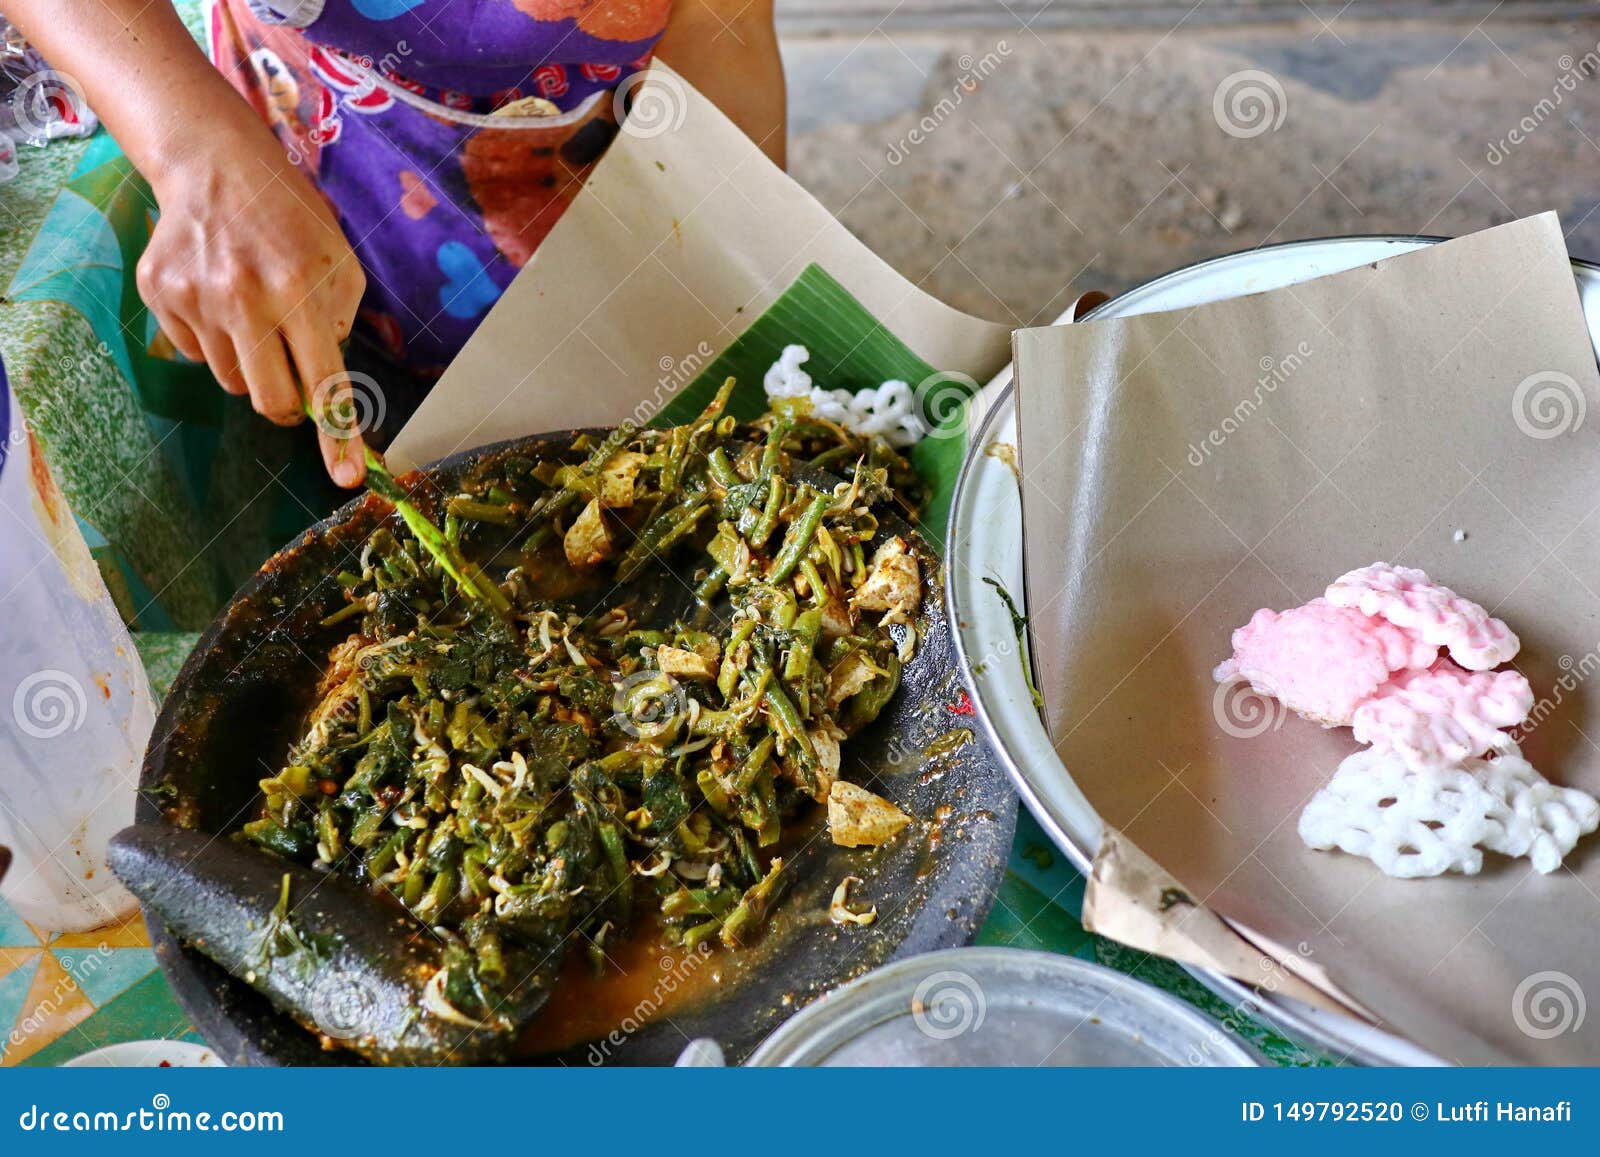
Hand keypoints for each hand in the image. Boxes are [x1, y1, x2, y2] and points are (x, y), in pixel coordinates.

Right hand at [137, 118, 368, 485]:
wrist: (216, 166)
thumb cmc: (292, 218)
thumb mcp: (341, 263)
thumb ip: (338, 325)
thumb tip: (326, 386)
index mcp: (299, 291)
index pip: (324, 383)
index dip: (337, 438)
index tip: (345, 479)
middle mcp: (244, 299)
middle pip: (270, 401)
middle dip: (288, 406)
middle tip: (293, 381)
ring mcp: (195, 298)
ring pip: (231, 381)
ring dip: (250, 365)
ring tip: (253, 315)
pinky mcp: (160, 294)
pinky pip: (194, 353)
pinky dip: (213, 341)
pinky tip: (218, 298)